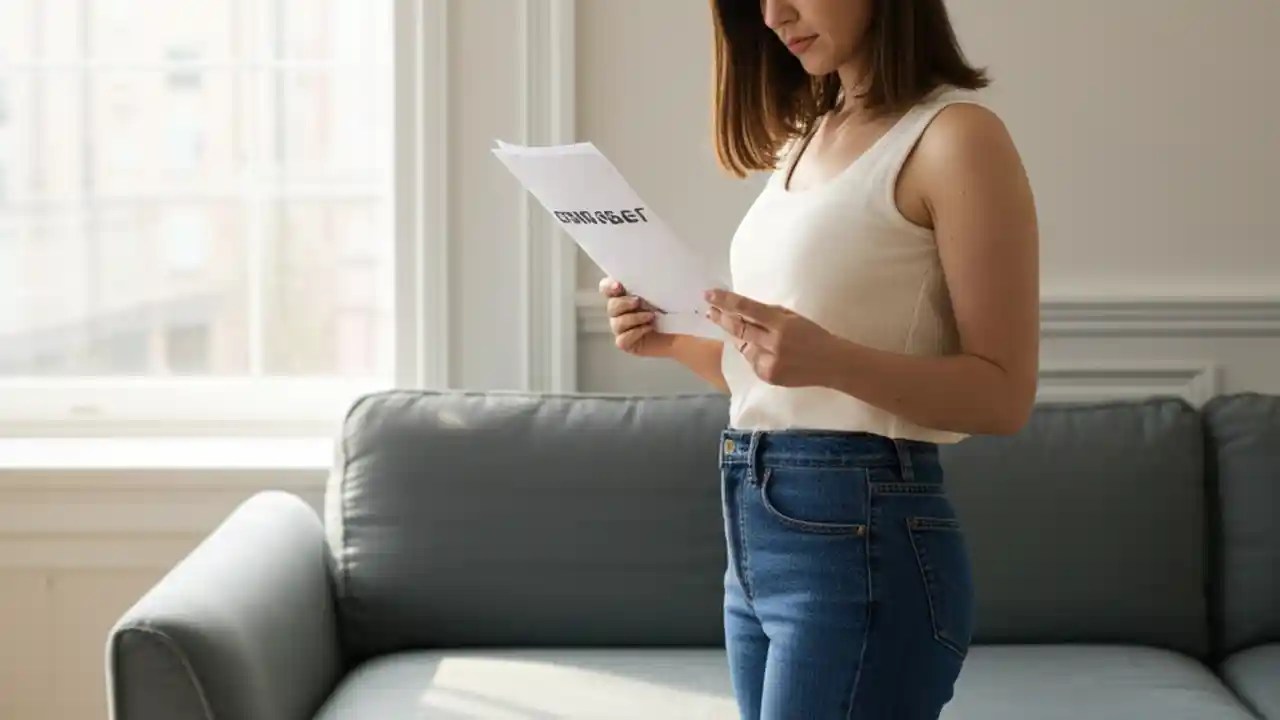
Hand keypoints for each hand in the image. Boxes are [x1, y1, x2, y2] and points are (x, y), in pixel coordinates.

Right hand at [600, 277, 675, 357]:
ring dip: (634, 318)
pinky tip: (648, 328)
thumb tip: (644, 271)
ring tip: (651, 317)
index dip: (608, 287)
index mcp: (624, 295)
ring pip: (617, 323)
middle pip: (611, 306)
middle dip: (624, 303)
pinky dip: (636, 332)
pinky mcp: (626, 343)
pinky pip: (623, 339)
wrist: (682, 331)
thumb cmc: (672, 309)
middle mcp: (620, 311)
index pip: (606, 288)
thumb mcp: (664, 291)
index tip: (619, 286)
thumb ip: (650, 283)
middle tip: (639, 302)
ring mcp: (622, 328)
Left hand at [705, 289, 840, 386]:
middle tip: (710, 311)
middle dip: (722, 319)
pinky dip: (754, 354)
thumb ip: (769, 315)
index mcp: (781, 324)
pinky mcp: (768, 376)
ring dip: (742, 339)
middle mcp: (773, 343)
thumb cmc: (813, 335)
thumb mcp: (793, 317)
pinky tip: (764, 351)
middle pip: (739, 329)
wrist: (832, 364)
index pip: (747, 309)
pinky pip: (752, 362)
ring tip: (749, 334)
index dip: (726, 301)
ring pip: (744, 347)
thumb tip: (743, 310)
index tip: (709, 295)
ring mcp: (769, 362)